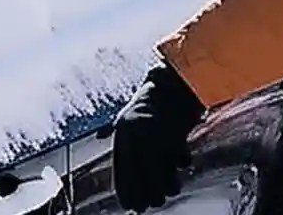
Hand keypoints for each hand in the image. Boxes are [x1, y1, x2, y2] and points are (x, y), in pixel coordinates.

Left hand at [113, 62, 205, 212]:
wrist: (177, 80)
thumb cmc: (156, 98)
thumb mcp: (131, 111)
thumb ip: (119, 129)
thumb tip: (101, 139)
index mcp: (124, 129)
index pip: (121, 166)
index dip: (125, 187)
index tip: (129, 205)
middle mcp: (135, 131)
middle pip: (138, 172)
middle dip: (143, 191)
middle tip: (148, 206)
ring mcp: (155, 131)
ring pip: (157, 168)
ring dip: (163, 184)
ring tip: (168, 193)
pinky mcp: (175, 130)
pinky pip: (176, 155)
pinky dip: (179, 164)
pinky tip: (181, 168)